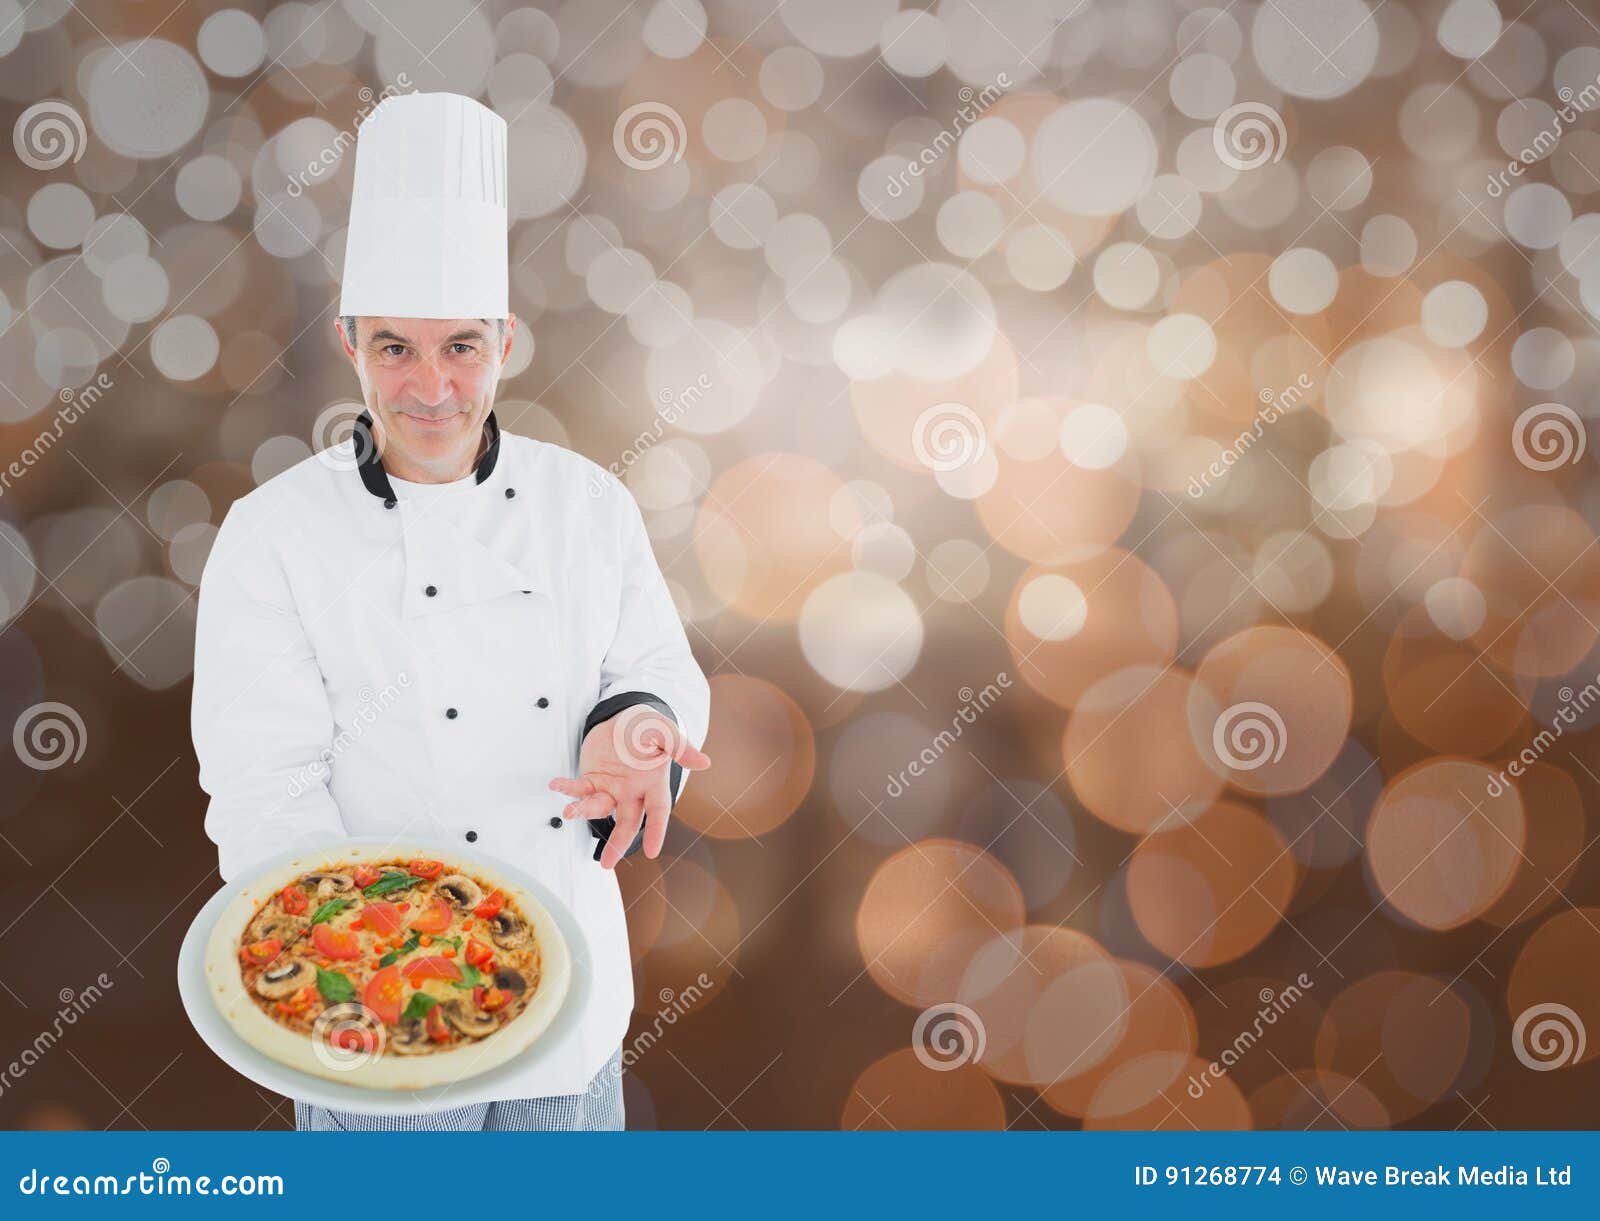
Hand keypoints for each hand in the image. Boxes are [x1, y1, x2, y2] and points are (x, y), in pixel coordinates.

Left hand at [548, 704, 710, 868]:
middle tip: (607, 863)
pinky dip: (568, 789)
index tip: (651, 851)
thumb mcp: (666, 732)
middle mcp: (633, 791)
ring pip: (599, 808)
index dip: (655, 831)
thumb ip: (681, 748)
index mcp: (654, 783)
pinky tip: (557, 785)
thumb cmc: (648, 727)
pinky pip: (580, 789)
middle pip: (627, 822)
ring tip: (570, 812)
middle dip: (618, 843)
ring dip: (584, 811)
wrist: (624, 718)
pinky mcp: (593, 779)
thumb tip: (704, 762)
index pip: (658, 812)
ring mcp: (612, 788)